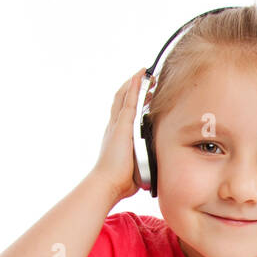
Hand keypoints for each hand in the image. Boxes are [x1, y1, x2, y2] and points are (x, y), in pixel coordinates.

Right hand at [91, 68, 147, 203]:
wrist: (107, 183)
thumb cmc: (118, 181)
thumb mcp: (132, 168)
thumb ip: (140, 164)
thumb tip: (149, 172)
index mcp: (116, 136)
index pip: (123, 113)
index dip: (130, 101)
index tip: (141, 93)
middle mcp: (114, 127)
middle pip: (122, 100)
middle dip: (132, 88)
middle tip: (145, 78)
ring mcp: (118, 124)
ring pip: (125, 97)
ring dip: (134, 83)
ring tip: (145, 72)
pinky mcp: (123, 125)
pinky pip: (129, 101)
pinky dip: (134, 87)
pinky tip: (140, 76)